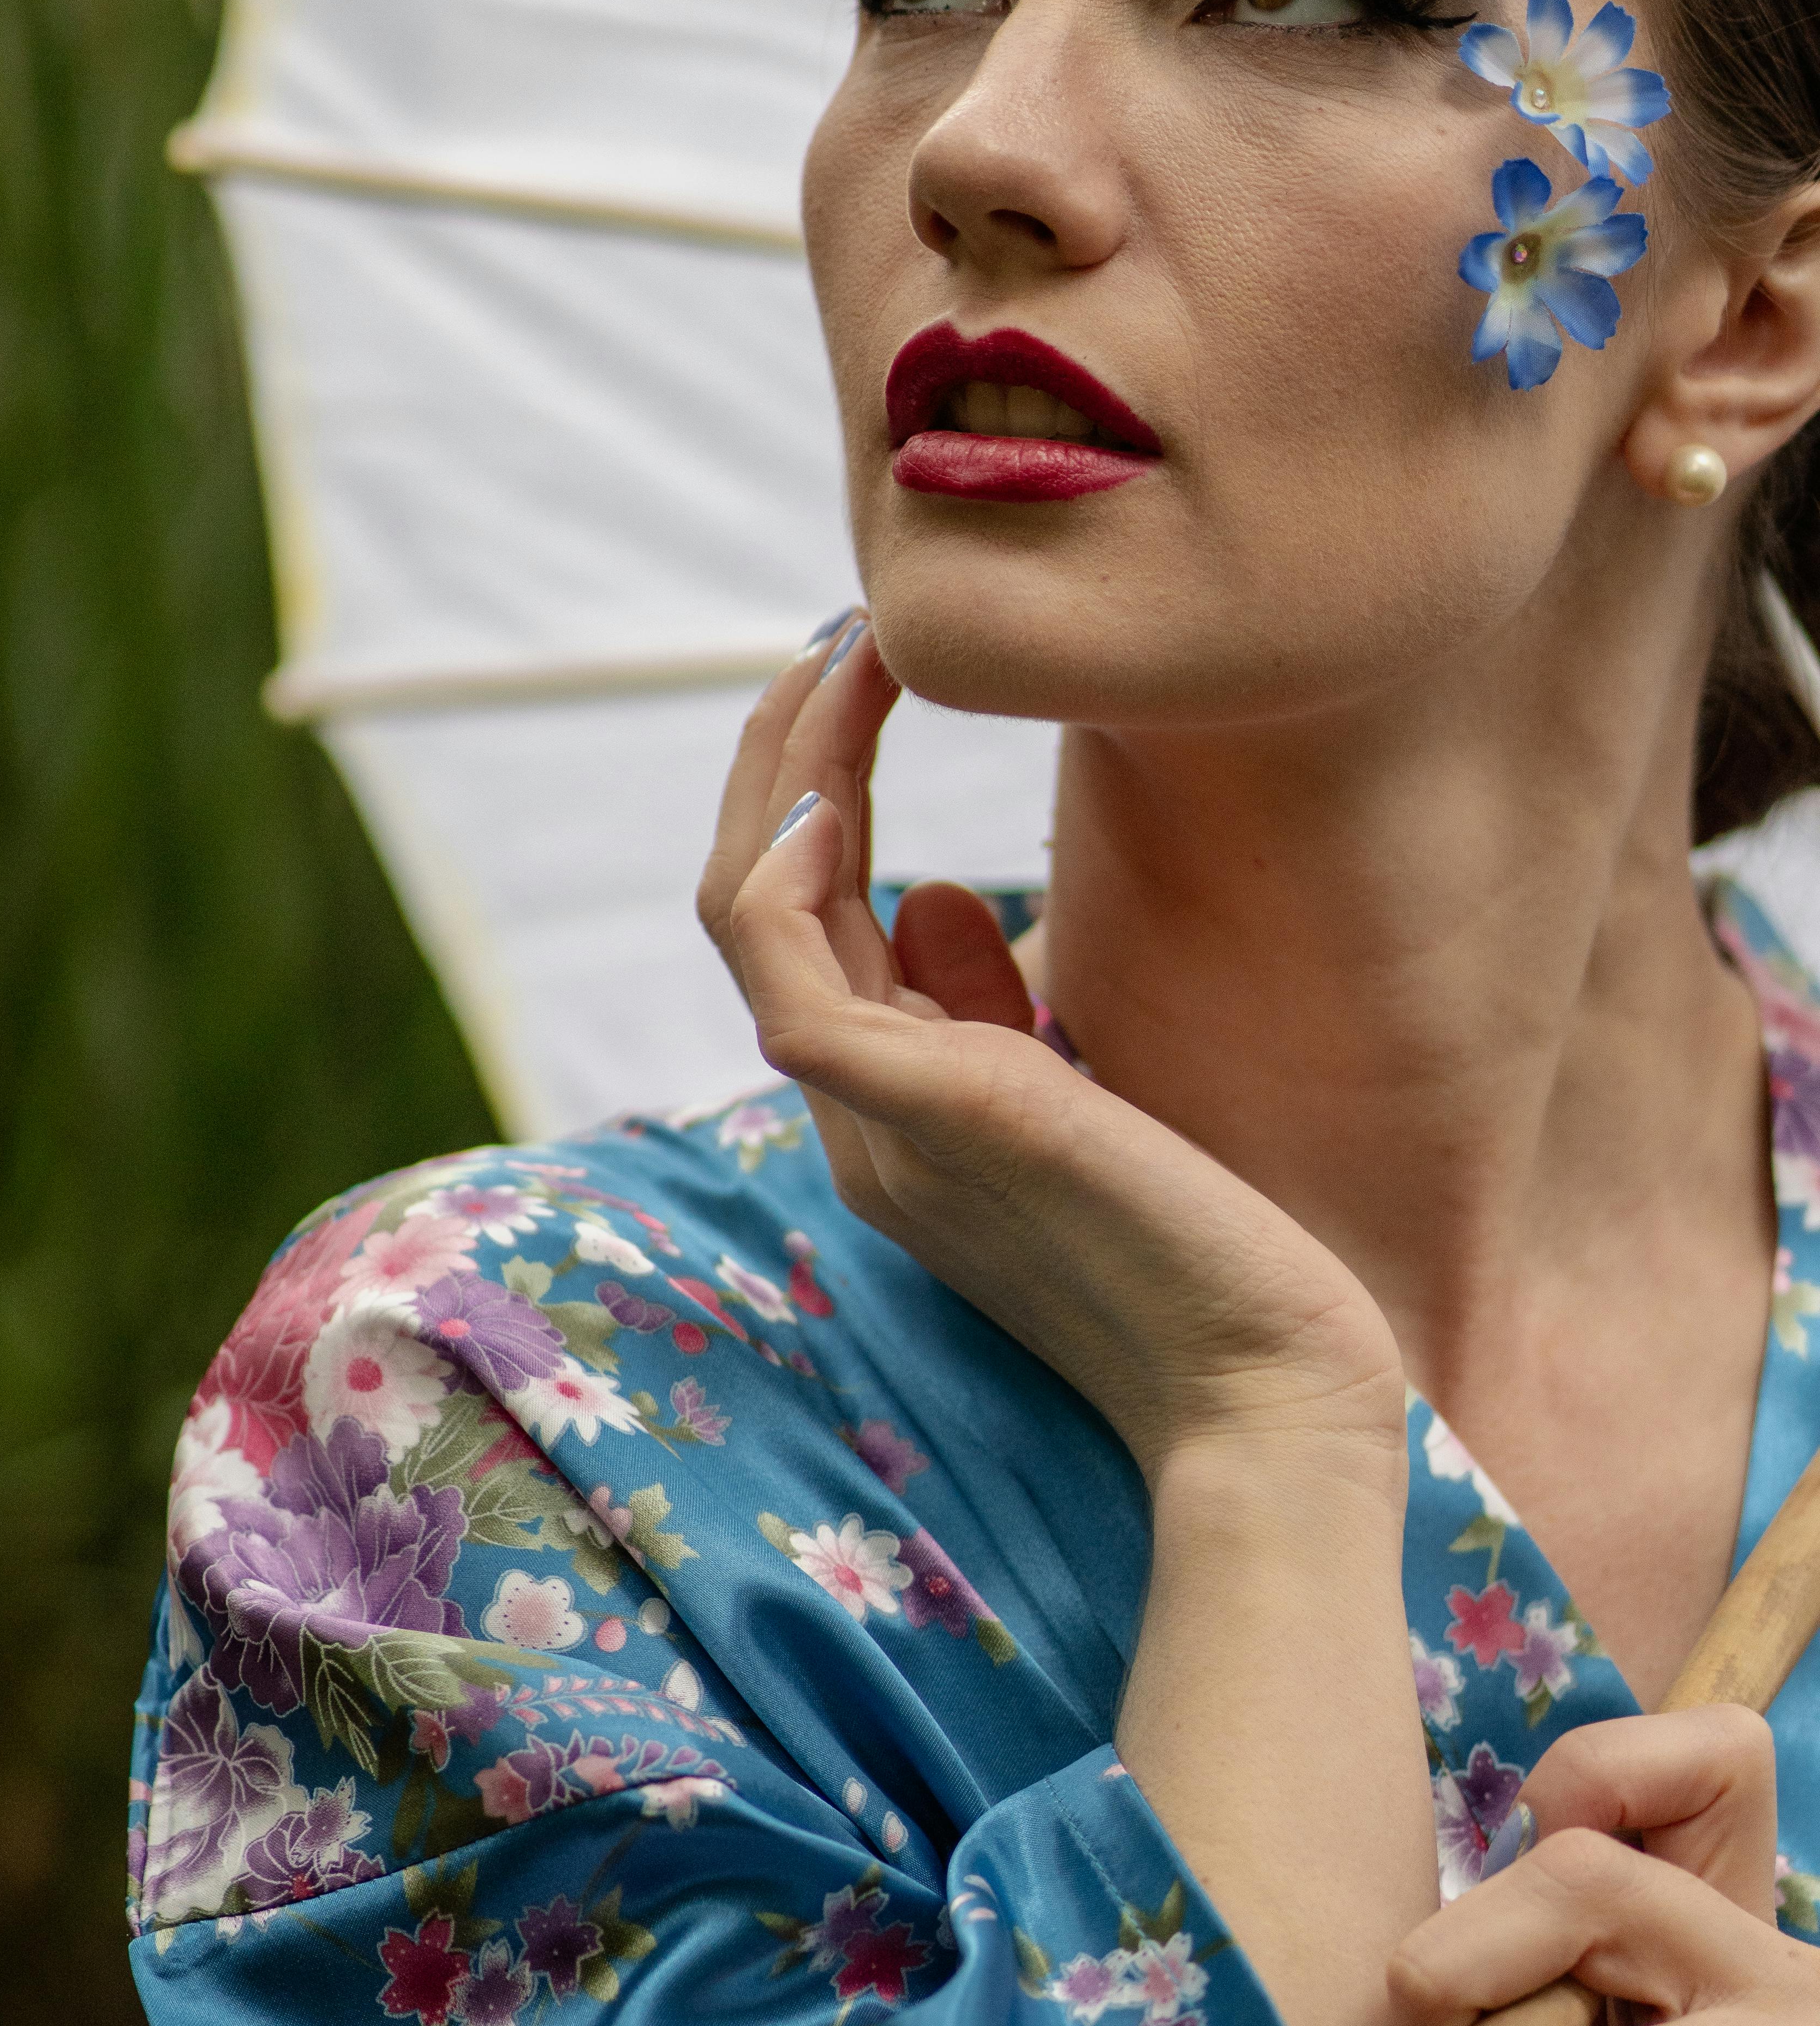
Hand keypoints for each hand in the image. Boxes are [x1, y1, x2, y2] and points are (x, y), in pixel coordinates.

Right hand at [700, 616, 1406, 1499]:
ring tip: (846, 657)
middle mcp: (865, 1123)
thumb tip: (940, 891)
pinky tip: (842, 780)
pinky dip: (796, 867)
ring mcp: (879, 1132)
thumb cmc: (1217, 1254)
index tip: (873, 682)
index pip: (813, 930)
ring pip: (753, 918)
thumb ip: (1002, 1009)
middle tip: (845, 634)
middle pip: (759, 904)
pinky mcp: (924, 1126)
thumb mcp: (1096, 1100)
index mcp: (905, 1117)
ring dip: (787, 772)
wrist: (1273, 1391)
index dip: (823, 795)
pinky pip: (794, 982)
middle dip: (786, 755)